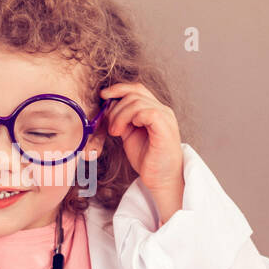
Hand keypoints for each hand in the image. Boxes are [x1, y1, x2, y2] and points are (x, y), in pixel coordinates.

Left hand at [100, 81, 183, 207]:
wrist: (161, 179)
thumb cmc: (148, 160)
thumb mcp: (130, 135)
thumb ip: (122, 120)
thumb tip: (108, 107)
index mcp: (155, 110)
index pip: (137, 89)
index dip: (119, 89)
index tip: (103, 96)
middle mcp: (163, 111)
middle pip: (134, 93)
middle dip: (116, 108)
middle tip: (110, 127)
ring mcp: (165, 118)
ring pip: (137, 102)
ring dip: (120, 116)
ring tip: (116, 132)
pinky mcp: (165, 127)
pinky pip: (147, 112)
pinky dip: (132, 118)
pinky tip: (128, 130)